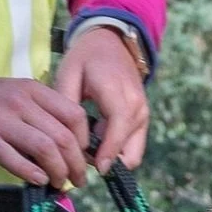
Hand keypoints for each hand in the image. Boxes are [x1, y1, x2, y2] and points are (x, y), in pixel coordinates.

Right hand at [0, 76, 90, 188]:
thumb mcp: (18, 95)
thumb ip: (42, 114)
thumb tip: (68, 145)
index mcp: (34, 90)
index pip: (74, 114)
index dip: (84, 139)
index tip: (82, 156)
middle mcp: (22, 102)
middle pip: (62, 136)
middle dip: (75, 163)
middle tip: (77, 179)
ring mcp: (3, 120)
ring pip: (44, 148)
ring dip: (57, 171)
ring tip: (60, 183)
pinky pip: (14, 159)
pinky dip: (31, 173)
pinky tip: (39, 181)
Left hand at [56, 24, 150, 171]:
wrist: (111, 42)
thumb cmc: (85, 58)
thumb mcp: (68, 75)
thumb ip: (68, 108)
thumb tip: (73, 141)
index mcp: (117, 91)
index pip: (118, 128)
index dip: (109, 152)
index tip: (97, 169)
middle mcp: (137, 105)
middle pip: (128, 148)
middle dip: (106, 159)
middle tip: (79, 156)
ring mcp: (143, 113)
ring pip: (133, 152)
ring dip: (111, 156)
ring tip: (86, 144)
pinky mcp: (144, 119)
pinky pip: (134, 146)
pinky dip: (117, 149)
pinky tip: (97, 138)